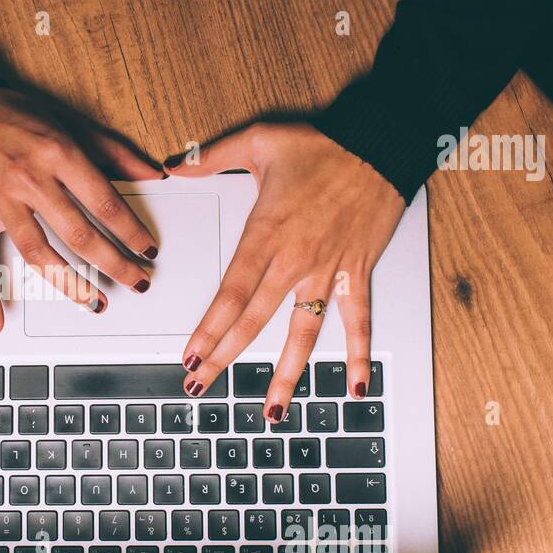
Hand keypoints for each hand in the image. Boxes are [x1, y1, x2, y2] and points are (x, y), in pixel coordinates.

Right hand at [0, 88, 162, 331]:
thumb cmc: (10, 112)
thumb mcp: (69, 122)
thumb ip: (112, 151)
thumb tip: (150, 172)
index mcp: (57, 154)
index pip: (104, 202)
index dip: (131, 231)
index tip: (147, 248)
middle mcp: (29, 180)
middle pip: (78, 234)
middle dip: (113, 264)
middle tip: (136, 280)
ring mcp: (0, 202)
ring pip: (38, 254)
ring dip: (69, 284)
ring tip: (95, 301)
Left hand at [167, 123, 405, 416]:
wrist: (381, 144)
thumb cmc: (323, 145)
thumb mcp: (258, 141)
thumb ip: (210, 158)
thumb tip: (172, 163)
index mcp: (266, 234)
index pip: (230, 293)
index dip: (209, 329)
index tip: (191, 355)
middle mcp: (294, 261)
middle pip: (253, 321)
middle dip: (224, 357)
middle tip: (200, 385)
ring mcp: (327, 271)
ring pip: (303, 333)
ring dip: (287, 375)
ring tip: (271, 411)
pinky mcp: (356, 272)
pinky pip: (357, 321)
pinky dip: (358, 355)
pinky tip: (355, 388)